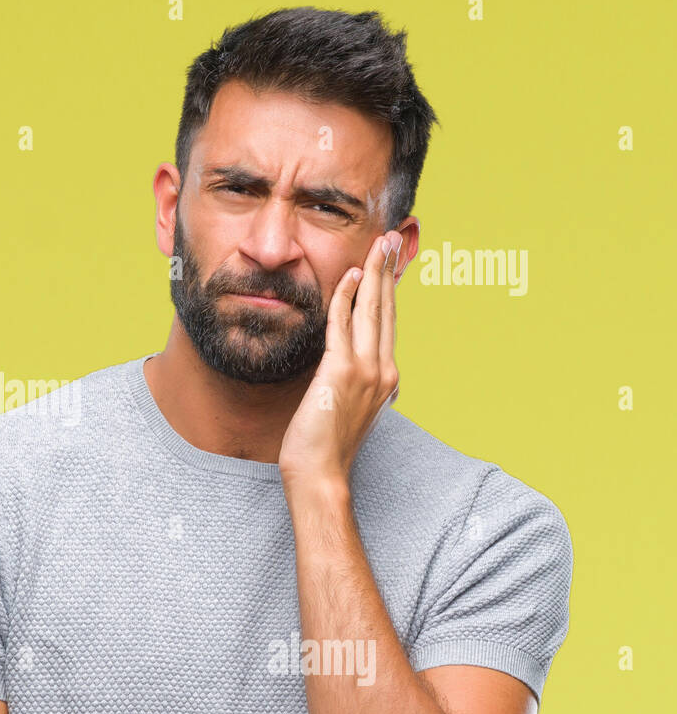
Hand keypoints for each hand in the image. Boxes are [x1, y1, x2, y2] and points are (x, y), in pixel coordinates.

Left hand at [277, 230, 401, 487]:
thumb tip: (352, 368)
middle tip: (392, 239)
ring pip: (372, 312)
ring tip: (378, 245)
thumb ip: (355, 383)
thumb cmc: (326, 446)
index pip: (389, 324)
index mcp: (386, 378)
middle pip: (387, 310)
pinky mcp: (341, 373)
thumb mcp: (348, 409)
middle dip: (389, 271)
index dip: (390, 290)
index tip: (391, 263)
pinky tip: (349, 277)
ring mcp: (366, 372)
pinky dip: (346, 298)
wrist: (320, 474)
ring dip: (374, 274)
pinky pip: (343, 326)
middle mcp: (383, 371)